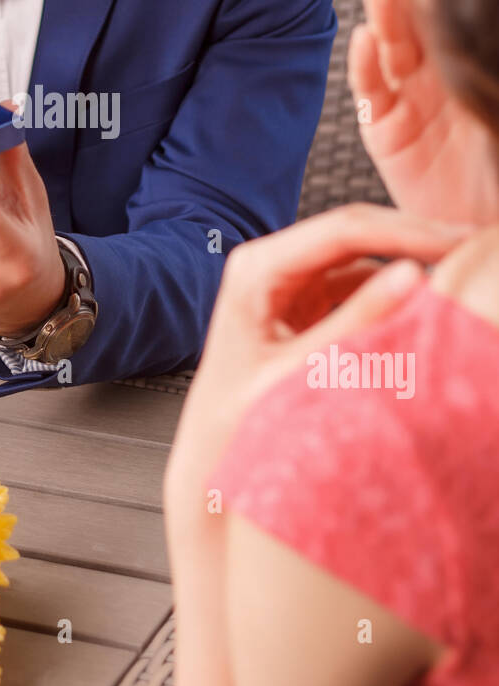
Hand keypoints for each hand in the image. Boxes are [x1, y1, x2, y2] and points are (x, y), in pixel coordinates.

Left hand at [163, 204, 474, 521]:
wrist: (213, 455)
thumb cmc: (238, 420)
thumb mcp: (297, 373)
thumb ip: (353, 327)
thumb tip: (412, 278)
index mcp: (258, 268)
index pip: (344, 230)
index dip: (407, 231)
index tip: (458, 241)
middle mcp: (273, 264)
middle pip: (358, 234)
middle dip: (417, 238)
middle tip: (477, 246)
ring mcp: (292, 282)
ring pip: (365, 258)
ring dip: (412, 262)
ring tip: (463, 273)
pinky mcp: (310, 305)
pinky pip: (363, 287)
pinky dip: (398, 293)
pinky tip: (434, 304)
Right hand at [348, 0, 498, 224]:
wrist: (487, 231)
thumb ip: (497, 67)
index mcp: (478, 65)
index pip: (463, 13)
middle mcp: (445, 74)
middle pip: (426, 20)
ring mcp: (412, 98)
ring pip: (396, 45)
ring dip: (388, 13)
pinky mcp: (385, 129)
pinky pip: (372, 90)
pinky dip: (365, 64)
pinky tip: (365, 38)